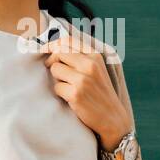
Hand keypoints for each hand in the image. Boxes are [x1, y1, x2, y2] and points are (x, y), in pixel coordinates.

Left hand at [41, 28, 130, 151]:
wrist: (113, 118)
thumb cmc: (101, 93)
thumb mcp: (97, 69)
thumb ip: (81, 57)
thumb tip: (54, 47)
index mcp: (96, 56)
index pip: (68, 41)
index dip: (53, 45)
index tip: (45, 51)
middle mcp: (90, 65)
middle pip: (58, 52)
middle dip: (53, 62)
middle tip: (57, 73)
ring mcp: (83, 80)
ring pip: (55, 69)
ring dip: (58, 79)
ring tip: (70, 87)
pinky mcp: (76, 94)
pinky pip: (56, 87)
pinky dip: (60, 93)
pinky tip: (72, 98)